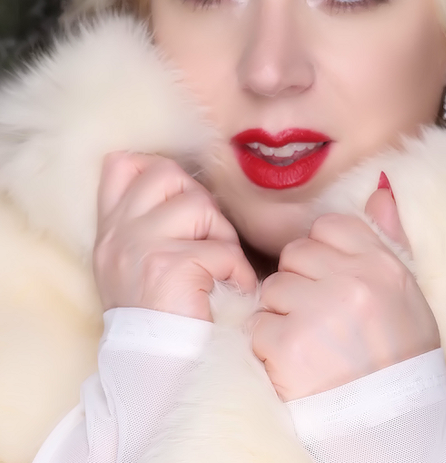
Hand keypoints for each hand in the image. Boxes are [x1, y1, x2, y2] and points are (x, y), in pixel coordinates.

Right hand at [93, 151, 256, 319]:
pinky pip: (222, 249)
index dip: (155, 167)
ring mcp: (139, 247)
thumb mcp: (141, 266)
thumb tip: (181, 183)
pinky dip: (238, 273)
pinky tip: (231, 294)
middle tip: (206, 241)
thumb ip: (150, 224)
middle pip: (164, 172)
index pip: (120, 166)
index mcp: (111, 233)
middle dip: (198, 200)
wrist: (161, 375)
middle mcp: (118, 236)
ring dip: (221, 236)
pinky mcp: (169, 266)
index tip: (178, 198)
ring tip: (218, 271)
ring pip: (198, 205)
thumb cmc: (165, 319)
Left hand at [251, 180, 439, 400]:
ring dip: (282, 315)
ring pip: (273, 288)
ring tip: (310, 343)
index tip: (331, 282)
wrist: (393, 428)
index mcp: (383, 264)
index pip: (330, 226)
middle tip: (320, 319)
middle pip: (296, 255)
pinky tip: (293, 362)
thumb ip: (389, 236)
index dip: (323, 254)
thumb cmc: (401, 357)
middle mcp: (353, 281)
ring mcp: (319, 312)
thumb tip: (379, 186)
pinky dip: (268, 345)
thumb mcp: (409, 293)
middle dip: (300, 284)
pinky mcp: (289, 345)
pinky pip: (257, 325)